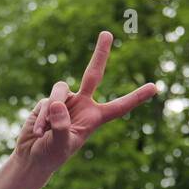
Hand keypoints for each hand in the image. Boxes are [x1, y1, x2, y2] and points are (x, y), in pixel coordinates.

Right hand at [0, 31, 158, 188]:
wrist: (32, 156)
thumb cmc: (51, 155)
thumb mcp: (60, 145)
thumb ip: (61, 126)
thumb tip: (58, 103)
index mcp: (95, 118)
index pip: (119, 106)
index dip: (136, 97)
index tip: (155, 87)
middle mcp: (83, 105)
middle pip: (93, 74)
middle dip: (100, 54)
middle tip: (107, 33)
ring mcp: (65, 101)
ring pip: (61, 89)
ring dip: (52, 110)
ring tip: (45, 131)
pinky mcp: (48, 100)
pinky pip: (47, 101)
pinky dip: (41, 116)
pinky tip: (38, 131)